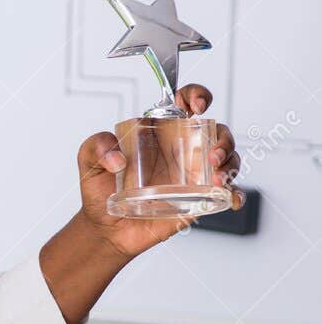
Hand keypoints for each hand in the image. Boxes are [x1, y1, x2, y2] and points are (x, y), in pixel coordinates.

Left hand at [79, 83, 243, 260]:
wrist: (105, 229)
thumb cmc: (100, 190)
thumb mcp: (87, 162)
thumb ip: (96, 147)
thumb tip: (116, 159)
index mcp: (161, 133)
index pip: (185, 102)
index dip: (197, 95)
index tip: (197, 105)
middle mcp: (182, 150)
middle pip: (217, 132)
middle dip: (223, 139)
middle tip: (212, 156)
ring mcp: (193, 175)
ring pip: (228, 160)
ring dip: (231, 164)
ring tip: (217, 178)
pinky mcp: (198, 200)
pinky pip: (226, 194)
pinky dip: (235, 195)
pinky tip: (231, 199)